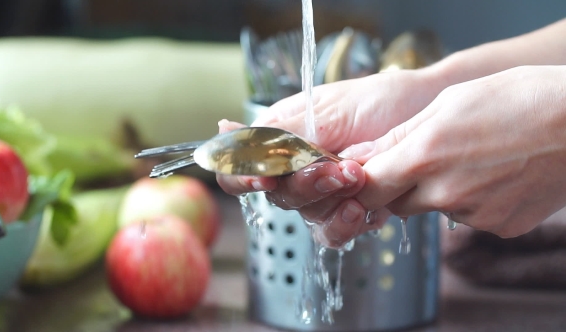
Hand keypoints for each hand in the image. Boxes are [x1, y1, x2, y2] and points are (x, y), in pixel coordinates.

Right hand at [217, 69, 441, 246]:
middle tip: (342, 167)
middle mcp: (295, 169)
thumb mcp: (327, 110)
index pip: (238, 168)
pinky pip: (333, 233)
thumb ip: (279, 131)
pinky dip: (347, 224)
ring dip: (332, 203)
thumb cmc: (379, 102)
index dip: (243, 177)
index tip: (266, 176)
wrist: (429, 114)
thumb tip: (224, 131)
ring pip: (306, 216)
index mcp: (279, 139)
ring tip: (362, 180)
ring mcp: (323, 193)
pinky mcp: (349, 209)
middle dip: (307, 185)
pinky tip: (367, 208)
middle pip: (276, 196)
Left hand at [347, 65, 565, 237]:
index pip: (368, 189)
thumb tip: (359, 157)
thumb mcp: (450, 102)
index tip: (366, 173)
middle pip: (398, 204)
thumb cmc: (520, 98)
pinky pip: (471, 217)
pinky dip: (474, 200)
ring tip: (473, 159)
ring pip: (436, 209)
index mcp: (425, 158)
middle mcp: (445, 194)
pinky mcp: (501, 227)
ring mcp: (476, 215)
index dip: (362, 183)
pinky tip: (495, 175)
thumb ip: (399, 135)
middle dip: (400, 187)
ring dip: (440, 191)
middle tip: (424, 159)